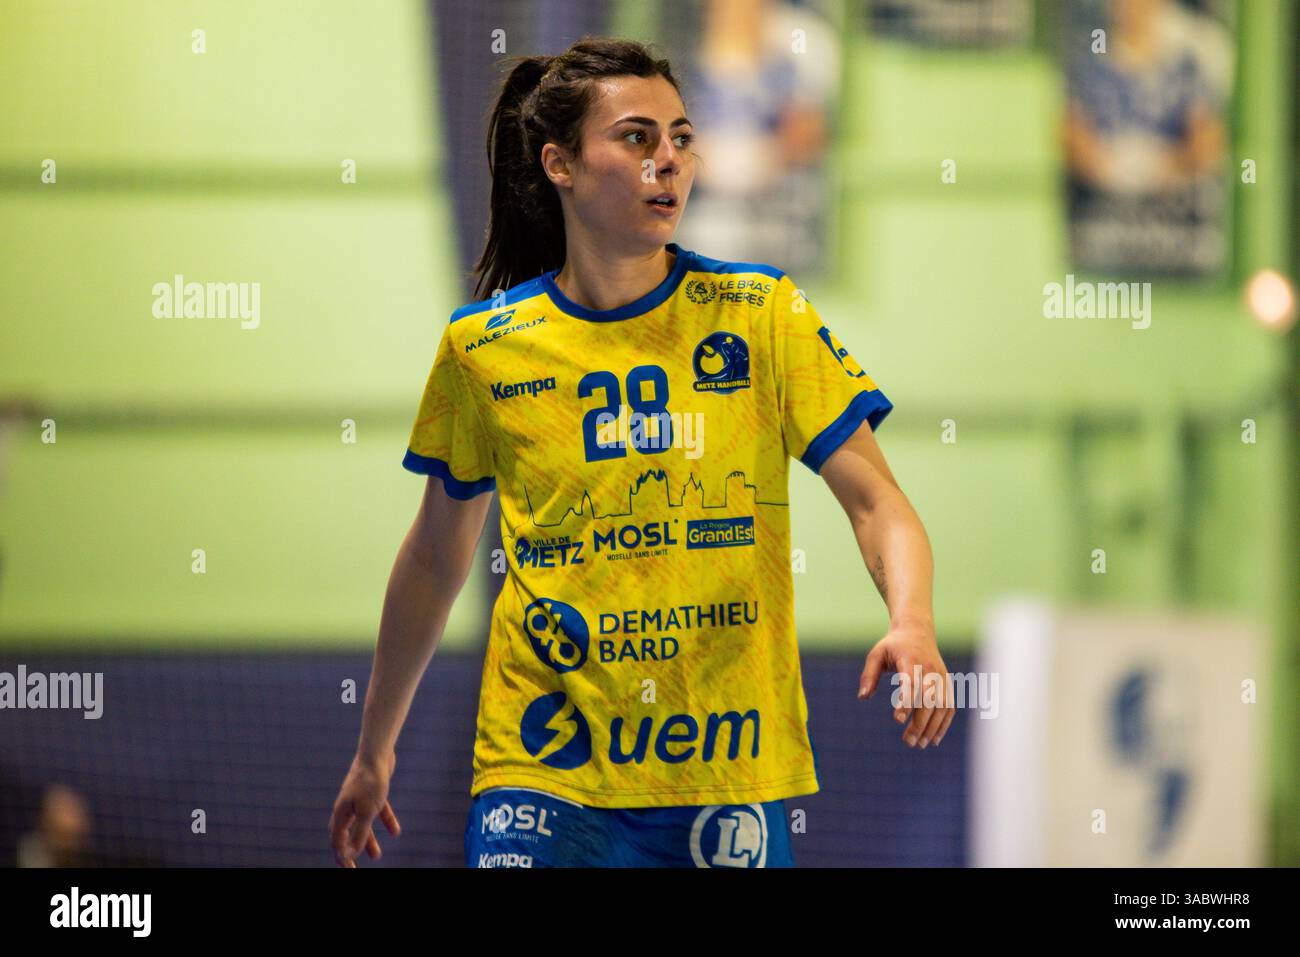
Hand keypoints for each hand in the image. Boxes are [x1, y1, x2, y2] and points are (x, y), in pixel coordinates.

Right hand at [329, 750, 400, 866]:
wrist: (377, 752)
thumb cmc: (370, 782)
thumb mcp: (367, 812)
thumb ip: (360, 833)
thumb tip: (352, 853)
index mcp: (341, 813)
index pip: (337, 841)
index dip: (342, 856)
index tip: (349, 869)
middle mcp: (347, 807)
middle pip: (346, 834)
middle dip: (350, 850)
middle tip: (353, 866)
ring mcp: (359, 799)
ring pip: (363, 825)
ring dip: (369, 840)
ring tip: (377, 856)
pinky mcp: (373, 792)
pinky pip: (378, 811)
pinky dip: (386, 821)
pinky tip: (396, 832)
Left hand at [857, 622, 954, 748]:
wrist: (917, 631)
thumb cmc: (893, 646)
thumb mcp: (876, 654)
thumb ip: (869, 675)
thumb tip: (862, 697)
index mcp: (911, 660)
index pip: (911, 682)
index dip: (906, 701)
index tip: (898, 720)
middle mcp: (930, 669)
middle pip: (929, 699)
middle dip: (920, 722)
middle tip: (907, 741)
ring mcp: (941, 677)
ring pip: (942, 706)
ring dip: (932, 728)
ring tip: (918, 744)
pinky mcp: (947, 683)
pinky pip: (949, 707)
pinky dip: (943, 724)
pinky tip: (933, 740)